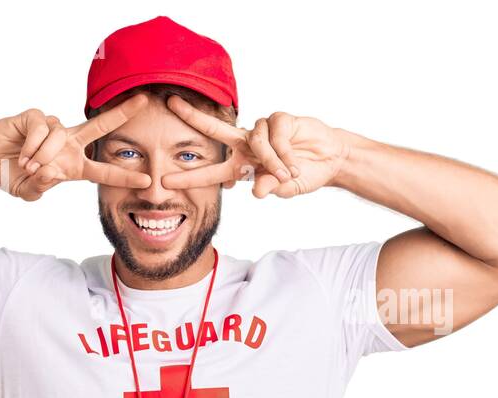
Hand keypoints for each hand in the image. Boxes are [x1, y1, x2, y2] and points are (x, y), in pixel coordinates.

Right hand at [0, 95, 152, 200]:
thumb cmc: (12, 177)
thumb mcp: (29, 191)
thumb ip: (41, 187)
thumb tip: (51, 172)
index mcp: (74, 166)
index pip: (104, 170)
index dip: (124, 175)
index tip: (147, 180)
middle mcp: (69, 144)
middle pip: (100, 126)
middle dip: (121, 113)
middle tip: (143, 101)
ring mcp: (53, 129)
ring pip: (60, 135)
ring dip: (43, 154)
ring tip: (28, 165)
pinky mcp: (35, 118)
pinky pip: (42, 128)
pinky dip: (32, 144)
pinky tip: (22, 153)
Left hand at [160, 96, 349, 198]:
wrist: (331, 159)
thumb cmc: (304, 174)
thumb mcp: (287, 188)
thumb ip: (271, 188)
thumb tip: (256, 191)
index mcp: (243, 164)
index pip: (213, 170)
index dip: (191, 176)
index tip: (166, 182)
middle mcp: (248, 144)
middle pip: (216, 128)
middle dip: (193, 116)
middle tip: (171, 105)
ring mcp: (263, 130)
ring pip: (255, 142)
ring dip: (271, 161)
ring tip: (288, 174)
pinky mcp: (280, 119)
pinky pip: (275, 136)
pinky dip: (284, 152)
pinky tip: (295, 161)